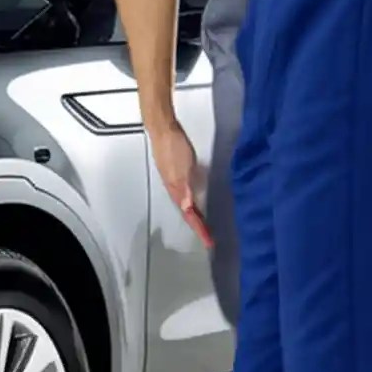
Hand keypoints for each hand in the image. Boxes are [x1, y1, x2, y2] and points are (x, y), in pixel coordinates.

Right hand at [150, 122, 213, 247]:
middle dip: (197, 227)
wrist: (162, 130)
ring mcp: (175, 182)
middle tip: (207, 238)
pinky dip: (192, 204)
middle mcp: (175, 188)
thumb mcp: (183, 167)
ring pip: (186, 205)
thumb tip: (187, 206)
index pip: (190, 215)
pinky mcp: (177, 174)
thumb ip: (185, 187)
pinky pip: (185, 195)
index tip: (208, 241)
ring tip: (203, 225)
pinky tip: (195, 201)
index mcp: (177, 190)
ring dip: (195, 217)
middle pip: (187, 213)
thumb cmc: (172, 146)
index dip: (199, 229)